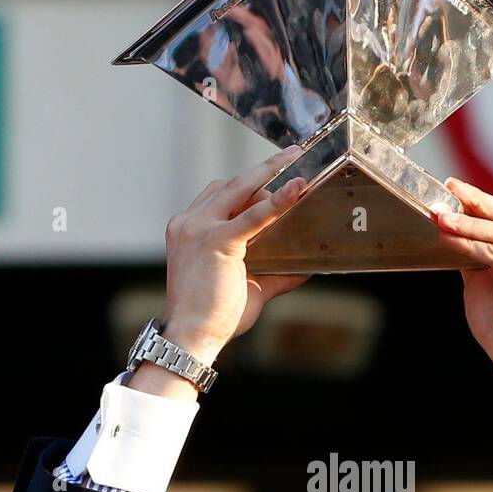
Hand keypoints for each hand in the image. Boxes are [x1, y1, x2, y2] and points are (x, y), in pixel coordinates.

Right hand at [160, 147, 308, 364]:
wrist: (191, 336)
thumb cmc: (213, 317)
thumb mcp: (246, 287)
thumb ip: (274, 274)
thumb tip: (304, 268)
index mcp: (188, 230)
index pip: (220, 195)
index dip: (248, 187)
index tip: (272, 179)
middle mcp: (189, 223)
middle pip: (230, 186)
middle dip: (263, 170)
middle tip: (291, 155)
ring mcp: (199, 228)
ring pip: (241, 190)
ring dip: (270, 175)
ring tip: (296, 165)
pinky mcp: (216, 240)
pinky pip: (253, 215)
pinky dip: (277, 201)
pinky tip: (297, 190)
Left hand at [432, 178, 492, 414]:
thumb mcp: (483, 284)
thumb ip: (475, 259)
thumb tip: (452, 234)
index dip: (479, 204)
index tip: (452, 191)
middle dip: (473, 200)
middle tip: (446, 186)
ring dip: (466, 221)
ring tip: (439, 213)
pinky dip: (469, 244)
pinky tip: (448, 237)